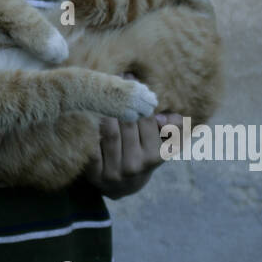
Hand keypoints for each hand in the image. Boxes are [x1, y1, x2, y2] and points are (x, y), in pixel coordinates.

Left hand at [83, 73, 180, 198]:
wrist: (121, 185)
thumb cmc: (143, 155)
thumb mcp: (162, 143)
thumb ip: (173, 127)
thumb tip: (165, 116)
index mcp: (155, 156)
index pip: (147, 122)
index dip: (139, 100)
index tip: (133, 78)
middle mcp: (136, 165)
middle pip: (128, 125)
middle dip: (122, 100)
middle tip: (116, 76)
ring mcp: (114, 172)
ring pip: (109, 133)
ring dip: (105, 110)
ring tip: (102, 90)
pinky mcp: (95, 175)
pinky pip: (92, 146)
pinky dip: (90, 129)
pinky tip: (88, 112)